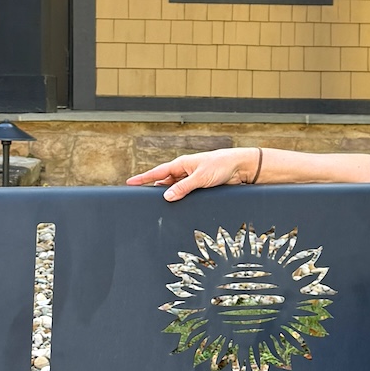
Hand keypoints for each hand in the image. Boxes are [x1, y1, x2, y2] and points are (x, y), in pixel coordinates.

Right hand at [127, 148, 257, 200]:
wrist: (240, 167)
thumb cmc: (221, 165)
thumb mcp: (200, 178)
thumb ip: (183, 187)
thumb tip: (167, 196)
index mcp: (181, 164)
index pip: (157, 172)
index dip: (143, 178)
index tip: (129, 183)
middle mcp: (184, 171)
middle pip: (164, 183)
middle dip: (154, 190)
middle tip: (141, 199)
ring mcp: (192, 179)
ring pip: (175, 190)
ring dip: (170, 196)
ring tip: (158, 206)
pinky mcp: (200, 186)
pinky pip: (185, 194)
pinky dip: (181, 199)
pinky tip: (178, 206)